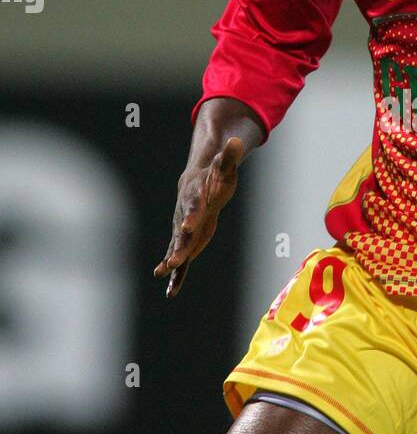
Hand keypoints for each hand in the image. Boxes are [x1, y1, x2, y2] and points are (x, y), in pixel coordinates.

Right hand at [153, 136, 244, 296]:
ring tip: (162, 275)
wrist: (194, 184)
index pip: (192, 207)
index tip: (187, 226)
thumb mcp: (224, 166)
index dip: (190, 216)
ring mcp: (183, 231)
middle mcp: (184, 216)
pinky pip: (181, 260)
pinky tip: (170, 292)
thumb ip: (229, 156)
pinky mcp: (187, 242)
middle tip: (172, 261)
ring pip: (176, 249)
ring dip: (171, 262)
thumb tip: (237, 140)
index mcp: (194, 198)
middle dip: (178, 247)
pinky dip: (176, 276)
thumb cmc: (213, 175)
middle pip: (180, 233)